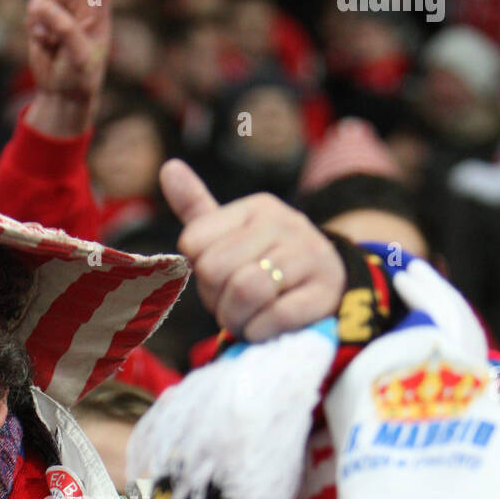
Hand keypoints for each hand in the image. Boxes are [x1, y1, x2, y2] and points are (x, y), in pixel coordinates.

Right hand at [25, 0, 118, 137]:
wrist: (63, 93)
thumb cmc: (81, 78)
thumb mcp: (80, 57)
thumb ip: (65, 30)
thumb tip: (43, 7)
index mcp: (99, 8)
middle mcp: (80, 1)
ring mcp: (59, 6)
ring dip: (40, 20)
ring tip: (51, 42)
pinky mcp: (41, 16)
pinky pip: (31, 10)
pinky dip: (34, 28)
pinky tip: (43, 43)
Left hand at [160, 159, 346, 341]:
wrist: (331, 288)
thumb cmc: (268, 265)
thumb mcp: (233, 235)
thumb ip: (197, 209)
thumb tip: (168, 168)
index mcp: (256, 208)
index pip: (193, 241)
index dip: (198, 273)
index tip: (218, 280)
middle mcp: (284, 223)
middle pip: (214, 269)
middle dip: (215, 300)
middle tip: (232, 305)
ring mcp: (309, 256)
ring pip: (245, 291)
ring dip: (236, 319)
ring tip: (247, 318)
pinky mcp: (325, 292)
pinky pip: (276, 316)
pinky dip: (260, 330)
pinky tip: (266, 328)